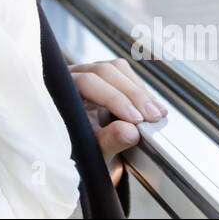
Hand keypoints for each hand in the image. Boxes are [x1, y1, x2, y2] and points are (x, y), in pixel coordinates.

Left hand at [70, 58, 167, 184]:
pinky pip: (125, 74)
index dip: (114, 99)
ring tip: (157, 114)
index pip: (88, 82)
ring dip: (140, 91)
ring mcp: (89, 72)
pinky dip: (142, 90)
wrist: (82, 149)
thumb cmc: (81, 149)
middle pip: (104, 72)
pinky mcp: (105, 75)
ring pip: (117, 69)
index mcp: (61, 90)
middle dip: (132, 94)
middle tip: (152, 117)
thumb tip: (130, 132)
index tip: (136, 120)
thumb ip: (109, 140)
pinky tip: (154, 107)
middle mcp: (73, 76)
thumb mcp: (93, 150)